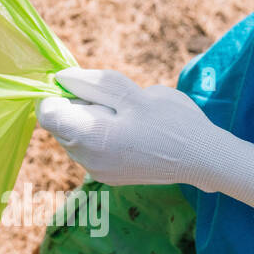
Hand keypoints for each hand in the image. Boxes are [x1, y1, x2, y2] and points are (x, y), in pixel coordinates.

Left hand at [36, 67, 253, 215]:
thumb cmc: (172, 122)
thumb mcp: (132, 93)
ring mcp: (98, 171)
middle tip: (117, 101)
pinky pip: (91, 148)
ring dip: (92, 119)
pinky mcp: (110, 175)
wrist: (205, 159)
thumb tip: (61, 77)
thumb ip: (92, 84)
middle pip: (60, 124)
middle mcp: (86, 160)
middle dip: (78, 105)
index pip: (48, 112)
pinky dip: (102, 133)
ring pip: (76, 136)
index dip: (59, 92)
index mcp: (88, 139)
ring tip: (128, 117)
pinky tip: (131, 131)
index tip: (83, 83)